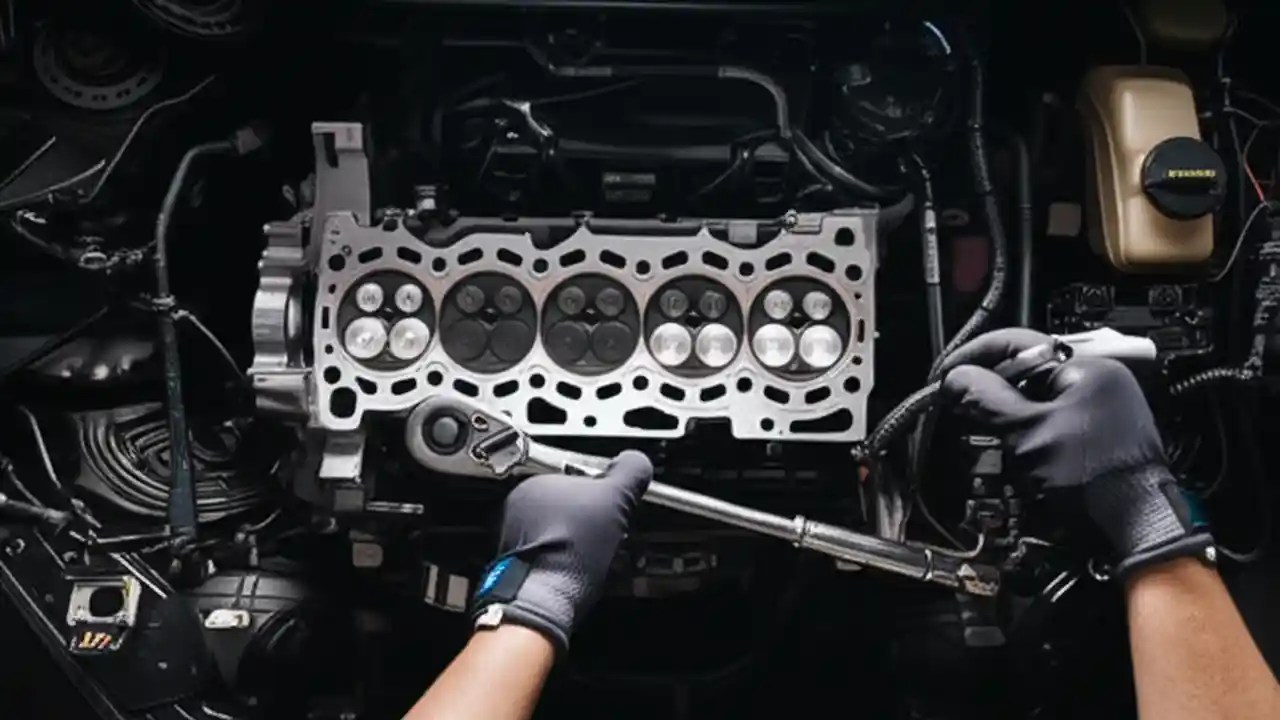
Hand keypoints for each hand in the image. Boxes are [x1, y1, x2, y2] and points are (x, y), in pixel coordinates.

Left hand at [470, 451, 652, 651]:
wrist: (544, 599)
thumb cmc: (573, 549)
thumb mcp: (614, 500)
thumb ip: (629, 472)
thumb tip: (637, 461)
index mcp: (538, 482)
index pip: (578, 478)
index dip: (604, 495)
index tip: (616, 511)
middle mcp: (519, 507)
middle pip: (570, 506)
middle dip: (592, 521)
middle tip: (609, 537)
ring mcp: (515, 537)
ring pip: (561, 533)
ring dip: (580, 544)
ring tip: (596, 560)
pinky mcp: (517, 565)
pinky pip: (550, 557)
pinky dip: (566, 563)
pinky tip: (579, 574)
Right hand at [939, 329, 1212, 578]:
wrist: (1136, 530)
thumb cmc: (1094, 479)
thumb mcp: (1028, 434)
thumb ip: (987, 400)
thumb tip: (956, 378)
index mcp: (1087, 370)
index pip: (1017, 345)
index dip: (975, 358)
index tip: (948, 377)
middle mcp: (1096, 384)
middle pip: (1023, 375)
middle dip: (989, 394)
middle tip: (959, 410)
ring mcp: (1098, 413)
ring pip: (1034, 403)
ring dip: (1004, 419)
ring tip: (981, 437)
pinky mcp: (1095, 440)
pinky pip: (1048, 426)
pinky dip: (1024, 437)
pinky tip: (1010, 456)